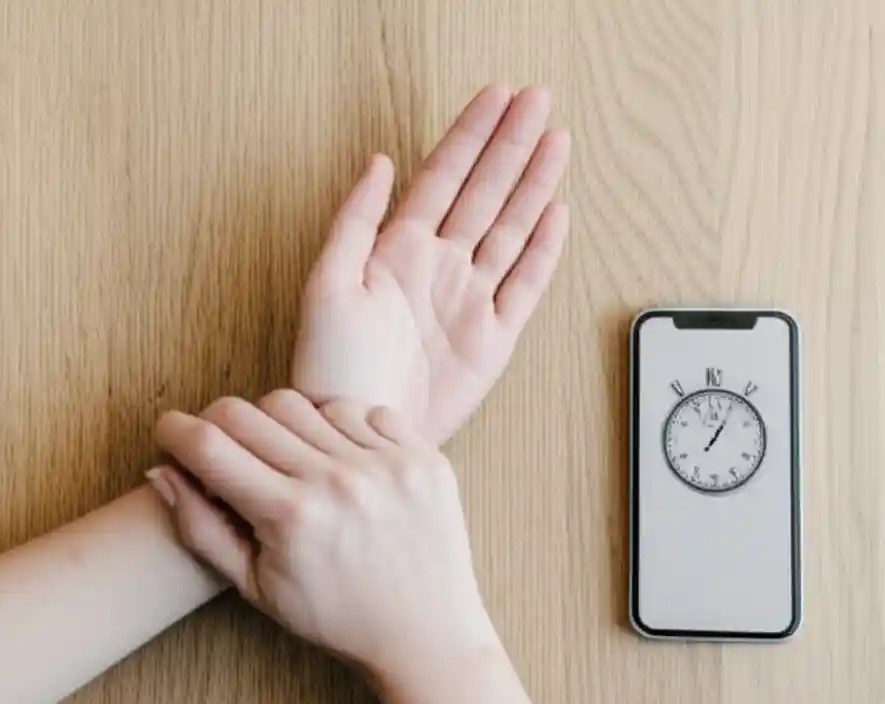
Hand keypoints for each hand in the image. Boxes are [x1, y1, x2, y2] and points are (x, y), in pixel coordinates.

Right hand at [149, 392, 538, 703]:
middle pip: (249, 413)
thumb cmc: (337, 616)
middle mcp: (337, 481)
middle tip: (222, 444)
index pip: (209, 445)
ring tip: (288, 457)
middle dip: (219, 422)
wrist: (425, 632)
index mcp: (291, 517)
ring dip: (283, 423)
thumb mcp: (256, 587)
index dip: (175, 430)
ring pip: (305, 403)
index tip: (169, 431)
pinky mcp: (421, 456)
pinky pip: (363, 410)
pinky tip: (341, 458)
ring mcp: (384, 463)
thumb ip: (201, 528)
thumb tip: (161, 470)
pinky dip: (341, 426)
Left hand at [293, 85, 570, 444]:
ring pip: (512, 227)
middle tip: (538, 98)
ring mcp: (470, 299)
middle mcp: (441, 266)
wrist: (358, 428)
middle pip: (487, 191)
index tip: (497, 94)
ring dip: (535, 183)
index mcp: (401, 248)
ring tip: (556, 140)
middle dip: (512, 143)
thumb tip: (380, 161)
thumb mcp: (327, 284)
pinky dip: (543, 250)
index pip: (445, 176)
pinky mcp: (493, 337)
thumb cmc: (331, 364)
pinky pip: (526, 284)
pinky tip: (556, 214)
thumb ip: (355, 220)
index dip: (471, 133)